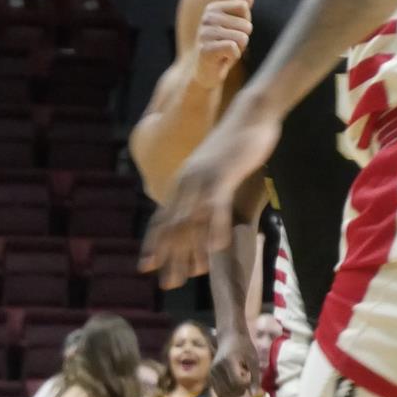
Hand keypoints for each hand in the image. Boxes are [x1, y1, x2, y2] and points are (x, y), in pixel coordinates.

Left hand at [140, 98, 281, 287]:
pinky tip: (216, 249)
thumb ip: (206, 191)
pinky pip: (215, 206)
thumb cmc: (236, 142)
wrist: (251, 112)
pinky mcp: (222, 174)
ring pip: (191, 220)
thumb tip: (202, 212)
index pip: (161, 218)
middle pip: (172, 226)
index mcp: (183, 181)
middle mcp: (187, 181)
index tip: (145, 267)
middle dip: (169, 257)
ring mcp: (203, 178)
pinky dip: (214, 229)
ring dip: (190, 250)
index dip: (152, 244)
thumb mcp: (214, 169)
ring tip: (191, 275)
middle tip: (168, 284)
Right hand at [191, 0, 255, 88]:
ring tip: (225, 53)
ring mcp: (204, 34)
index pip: (244, 7)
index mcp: (214, 8)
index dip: (245, 23)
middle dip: (243, 39)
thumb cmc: (223, 46)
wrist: (207, 73)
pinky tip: (222, 59)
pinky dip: (233, 57)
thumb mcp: (236, 22)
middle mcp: (207, 18)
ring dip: (238, 50)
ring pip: (241, 38)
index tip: (234, 32)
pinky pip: (233, 49)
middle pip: (245, 24)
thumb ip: (242, 1)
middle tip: (229, 46)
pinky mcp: (205, 50)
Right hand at [210, 312, 258, 396]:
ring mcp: (212, 373)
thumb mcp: (253, 359)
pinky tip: (234, 385)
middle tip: (245, 378)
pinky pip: (219, 392)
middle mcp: (217, 368)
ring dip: (234, 393)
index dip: (246, 383)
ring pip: (223, 394)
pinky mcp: (210, 376)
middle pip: (230, 390)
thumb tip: (253, 394)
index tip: (249, 374)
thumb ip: (255, 377)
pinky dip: (228, 393)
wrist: (229, 337)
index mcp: (228, 361)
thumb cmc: (244, 347)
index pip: (237, 382)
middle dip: (241, 389)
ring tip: (240, 383)